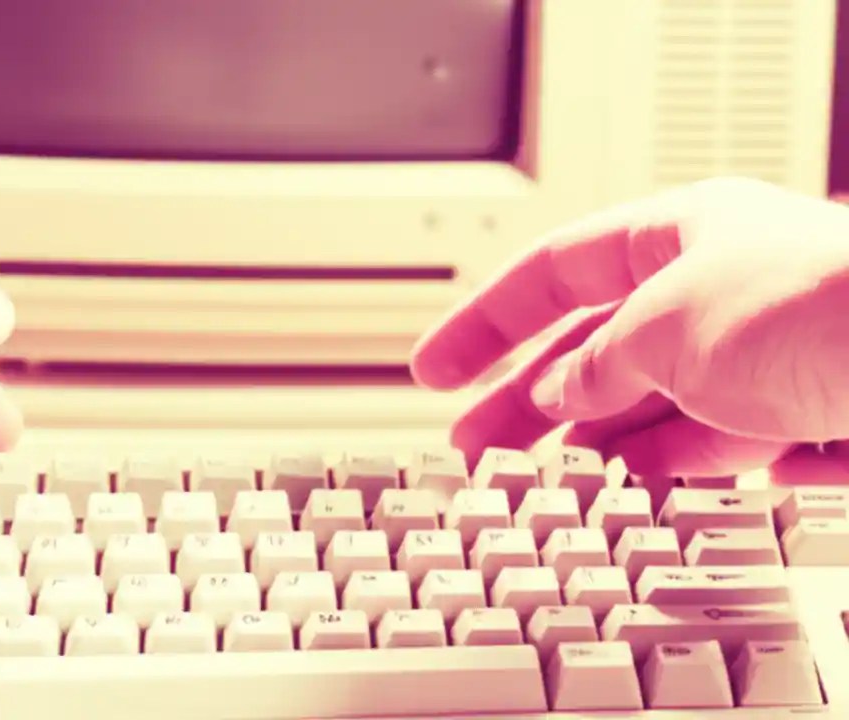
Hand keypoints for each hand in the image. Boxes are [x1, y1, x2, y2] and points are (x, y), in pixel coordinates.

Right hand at [409, 177, 848, 483]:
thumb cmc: (819, 306)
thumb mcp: (663, 328)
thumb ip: (596, 364)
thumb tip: (559, 394)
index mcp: (679, 236)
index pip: (554, 272)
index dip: (484, 321)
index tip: (434, 367)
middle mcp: (716, 292)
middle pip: (595, 351)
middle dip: (528, 404)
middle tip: (474, 453)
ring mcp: (759, 356)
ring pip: (650, 408)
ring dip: (595, 450)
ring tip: (544, 491)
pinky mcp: (801, 418)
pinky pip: (712, 450)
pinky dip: (670, 475)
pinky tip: (637, 496)